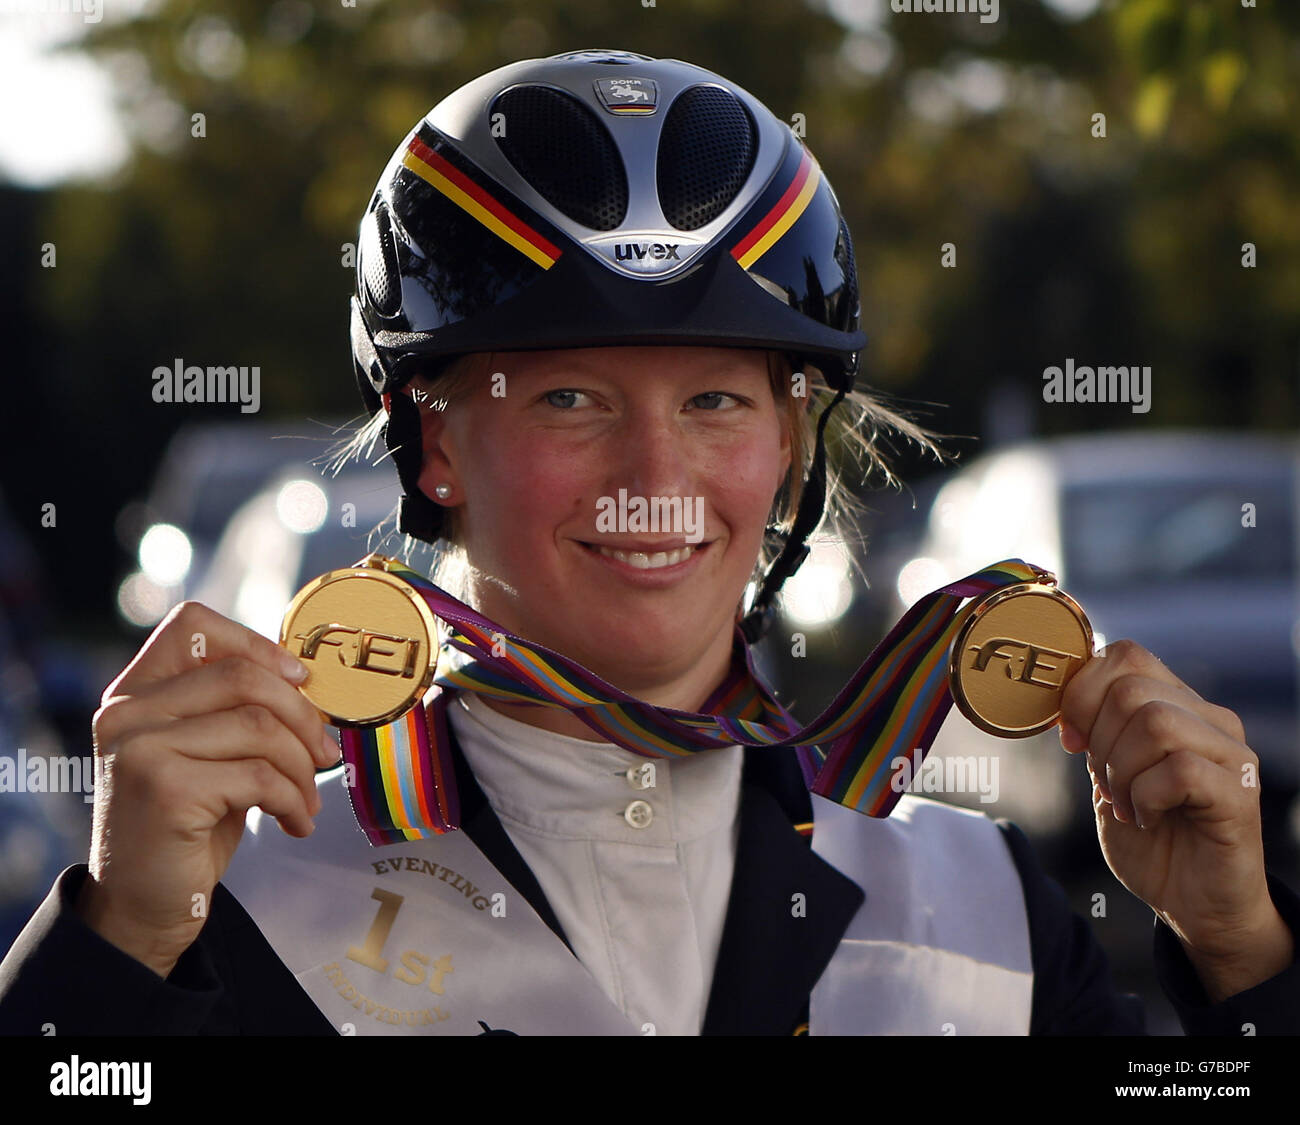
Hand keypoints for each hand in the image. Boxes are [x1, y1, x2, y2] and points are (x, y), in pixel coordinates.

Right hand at [77, 602, 338, 977]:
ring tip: (307, 798)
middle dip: (302, 716)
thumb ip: (237, 709)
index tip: (299, 679)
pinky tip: (294, 821)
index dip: (256, 643)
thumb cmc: (188, 823)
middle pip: (243, 677)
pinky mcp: (164, 789)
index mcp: (134, 692)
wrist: (144, 906)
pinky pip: (259, 776)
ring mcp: (139, 748)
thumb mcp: (208, 753)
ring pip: (259, 726)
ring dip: (301, 766)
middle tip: (324, 754)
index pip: (193, 624)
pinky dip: (292, 799)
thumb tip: (309, 681)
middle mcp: (126, 712)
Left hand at [1059, 640, 1293, 1000]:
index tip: (1073, 741)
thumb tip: (1067, 705)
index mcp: (1175, 704)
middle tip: (1109, 785)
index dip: (1082, 693)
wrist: (1191, 903)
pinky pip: (1178, 769)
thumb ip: (1092, 734)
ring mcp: (1228, 753)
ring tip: (1129, 805)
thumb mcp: (1105, 776)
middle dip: (1099, 742)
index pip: (1124, 655)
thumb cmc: (1150, 840)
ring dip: (1122, 772)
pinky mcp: (1238, 792)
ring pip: (1155, 724)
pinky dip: (1145, 797)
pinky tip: (1148, 818)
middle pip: (1130, 689)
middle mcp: (1208, 719)